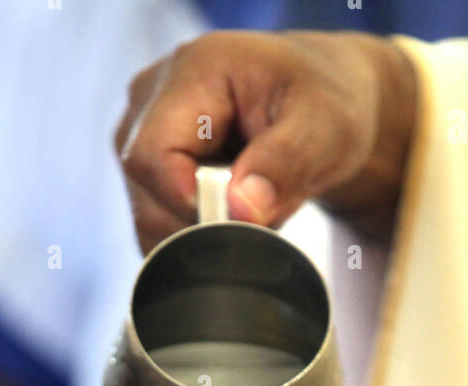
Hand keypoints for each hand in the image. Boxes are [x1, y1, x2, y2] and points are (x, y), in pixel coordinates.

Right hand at [115, 29, 417, 252]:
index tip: (240, 217)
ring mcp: (140, 130)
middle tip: (261, 208)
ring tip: (249, 203)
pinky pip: (155, 221)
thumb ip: (284, 163)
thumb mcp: (327, 128)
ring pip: (148, 215)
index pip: (152, 155)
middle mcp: (152, 96)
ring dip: (201, 231)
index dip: (187, 202)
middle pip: (146, 193)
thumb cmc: (323, 104)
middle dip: (204, 222)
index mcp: (194, 71)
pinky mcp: (147, 164)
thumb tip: (240, 209)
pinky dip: (193, 232)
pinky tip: (228, 209)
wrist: (318, 103)